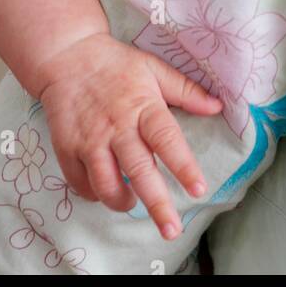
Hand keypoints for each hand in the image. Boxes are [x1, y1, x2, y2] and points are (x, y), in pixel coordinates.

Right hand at [35, 32, 222, 240]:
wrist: (68, 57)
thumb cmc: (116, 64)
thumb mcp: (154, 68)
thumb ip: (186, 90)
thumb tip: (218, 106)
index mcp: (143, 106)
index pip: (167, 139)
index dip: (184, 166)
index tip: (199, 189)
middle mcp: (117, 127)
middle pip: (139, 171)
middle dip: (157, 203)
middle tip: (172, 229)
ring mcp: (90, 140)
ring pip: (106, 184)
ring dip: (122, 201)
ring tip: (132, 201)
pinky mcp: (67, 148)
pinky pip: (81, 184)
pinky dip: (95, 194)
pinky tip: (105, 189)